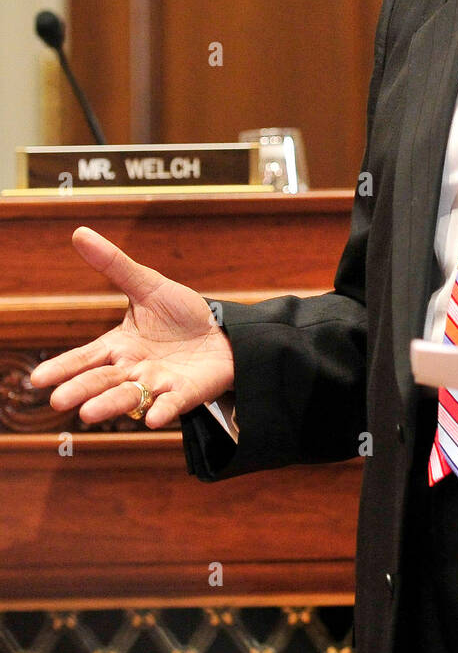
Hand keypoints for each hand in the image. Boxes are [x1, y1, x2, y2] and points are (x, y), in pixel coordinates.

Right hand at [30, 227, 233, 428]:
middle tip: (58, 400)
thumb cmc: (182, 314)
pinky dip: (162, 410)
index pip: (86, 358)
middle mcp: (134, 369)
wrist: (225, 331)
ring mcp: (159, 383)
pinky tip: (152, 418)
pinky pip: (172, 403)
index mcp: (120, 346)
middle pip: (102, 380)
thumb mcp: (148, 285)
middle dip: (81, 390)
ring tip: (89, 414)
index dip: (64, 367)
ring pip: (130, 395)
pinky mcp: (187, 392)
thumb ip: (114, 265)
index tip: (38, 379)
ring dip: (111, 404)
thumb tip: (79, 233)